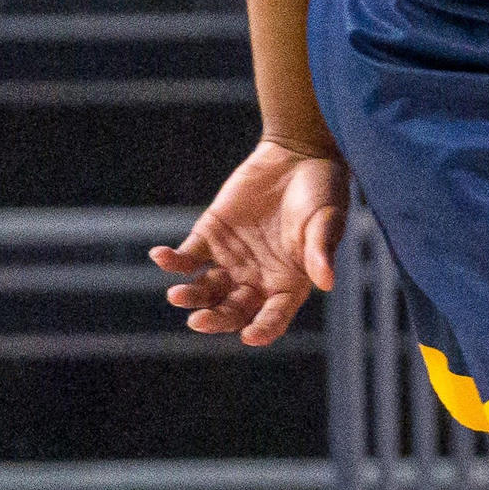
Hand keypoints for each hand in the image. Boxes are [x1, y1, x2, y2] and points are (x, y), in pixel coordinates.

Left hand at [153, 137, 344, 344]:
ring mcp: (231, 259)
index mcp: (289, 282)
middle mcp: (257, 278)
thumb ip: (321, 251)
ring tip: (177, 295)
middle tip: (198, 321)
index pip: (274, 316)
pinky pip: (187, 256)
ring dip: (191, 296)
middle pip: (233, 310)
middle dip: (216, 319)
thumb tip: (327, 283)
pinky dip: (172, 260)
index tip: (249, 336)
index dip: (263, 329)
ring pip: (206, 289)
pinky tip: (161, 257)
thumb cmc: (323, 190)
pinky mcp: (210, 235)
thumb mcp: (327, 220)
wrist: (299, 153)